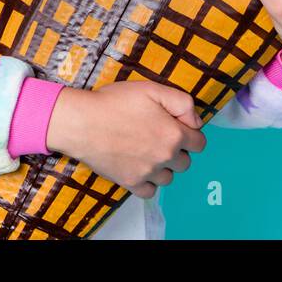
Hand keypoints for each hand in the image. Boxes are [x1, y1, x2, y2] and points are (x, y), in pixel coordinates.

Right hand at [45, 82, 204, 197]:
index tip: (177, 128)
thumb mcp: (152, 89)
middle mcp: (165, 157)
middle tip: (158, 137)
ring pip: (169, 178)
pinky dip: (149, 182)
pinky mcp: (130, 183)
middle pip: (185, 162)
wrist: (82, 122)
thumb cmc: (115, 102)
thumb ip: (182, 103)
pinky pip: (150, 191)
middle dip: (177, 150)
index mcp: (174, 134)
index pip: (199, 143)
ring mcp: (148, 173)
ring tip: (147, 151)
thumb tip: (196, 122)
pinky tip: (140, 167)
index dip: (190, 134)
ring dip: (163, 167)